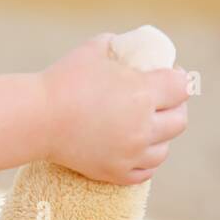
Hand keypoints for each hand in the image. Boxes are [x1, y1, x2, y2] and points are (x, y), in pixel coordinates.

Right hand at [40, 34, 188, 184]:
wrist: (37, 119)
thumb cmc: (64, 80)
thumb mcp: (96, 48)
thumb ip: (120, 45)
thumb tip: (133, 47)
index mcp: (142, 93)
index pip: (182, 88)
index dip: (179, 79)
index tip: (170, 76)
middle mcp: (142, 127)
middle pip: (179, 121)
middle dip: (175, 108)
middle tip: (163, 102)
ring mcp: (130, 154)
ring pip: (164, 150)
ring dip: (160, 137)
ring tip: (148, 128)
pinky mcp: (115, 173)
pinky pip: (145, 172)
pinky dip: (145, 161)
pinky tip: (137, 150)